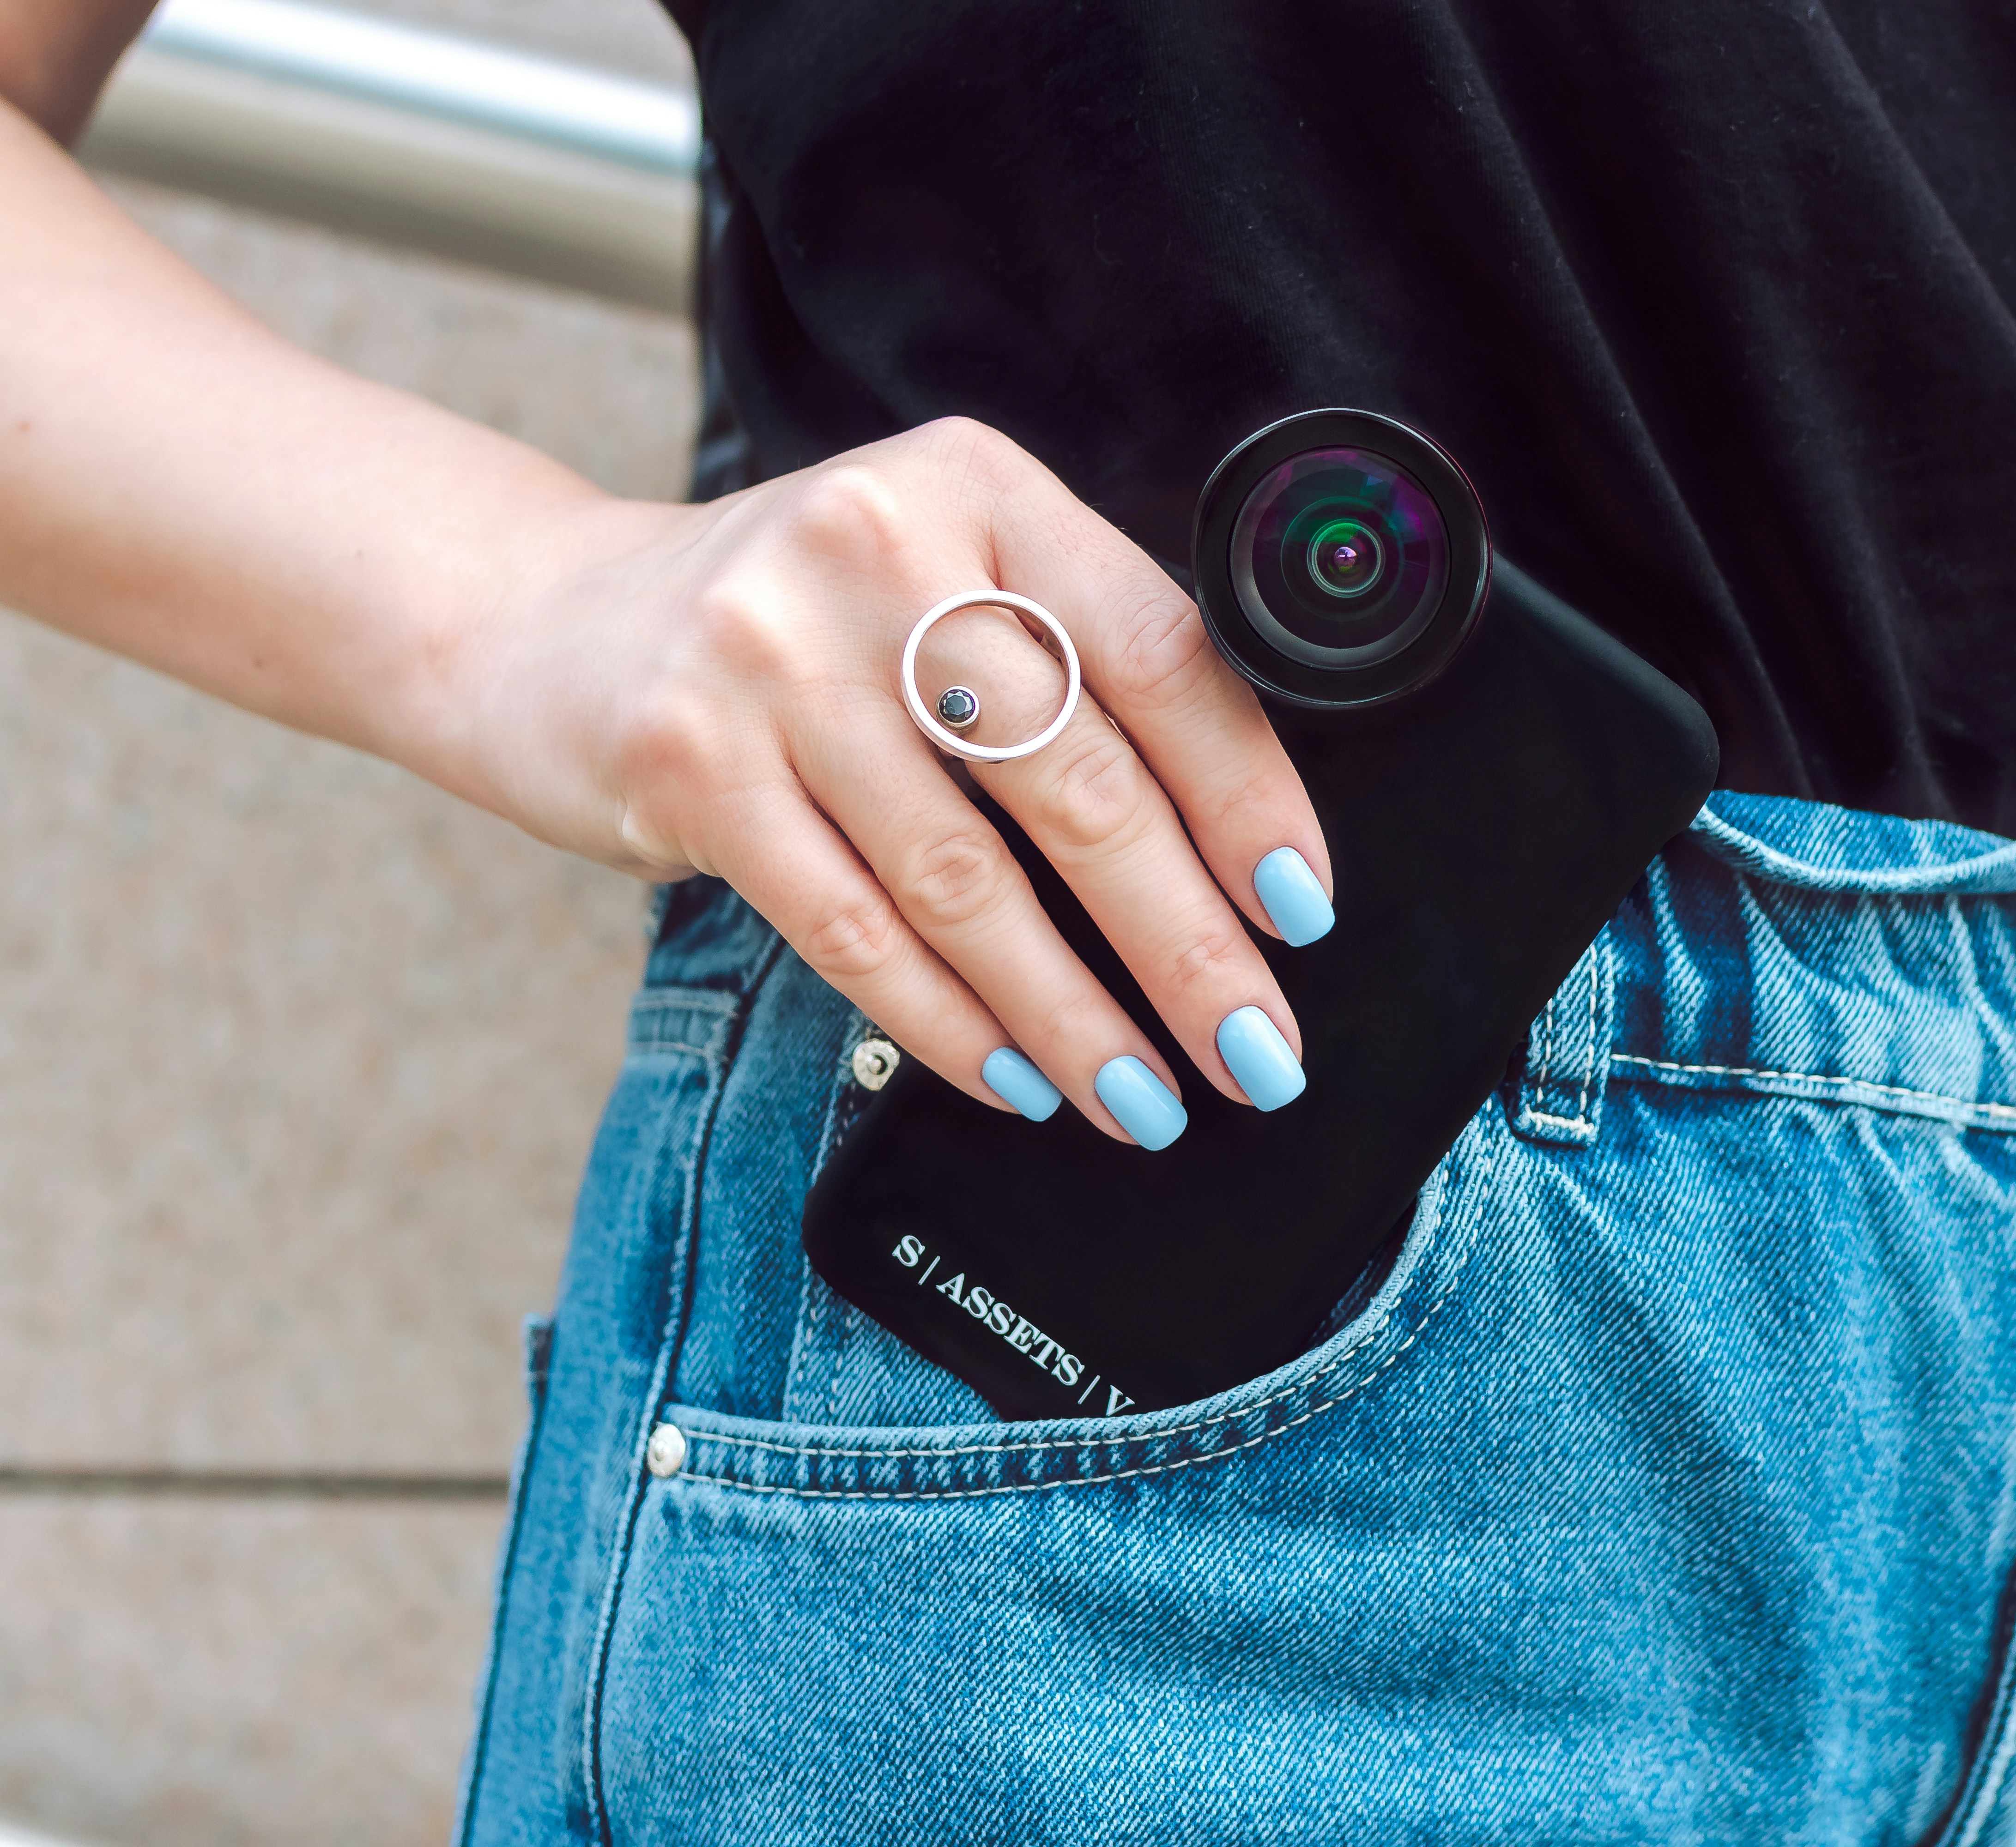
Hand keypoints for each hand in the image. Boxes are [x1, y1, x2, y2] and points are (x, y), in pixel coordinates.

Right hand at [459, 417, 1333, 1147]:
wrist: (547, 619)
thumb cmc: (796, 622)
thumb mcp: (939, 574)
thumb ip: (1066, 659)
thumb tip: (1231, 850)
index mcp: (980, 489)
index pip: (1158, 653)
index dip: (1247, 794)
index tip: (1303, 908)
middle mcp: (878, 552)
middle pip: (1076, 783)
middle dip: (1186, 943)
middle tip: (1254, 1050)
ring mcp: (770, 657)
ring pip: (966, 882)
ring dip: (1074, 1015)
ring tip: (1147, 1097)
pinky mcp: (687, 762)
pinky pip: (854, 928)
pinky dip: (950, 1023)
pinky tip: (1020, 1080)